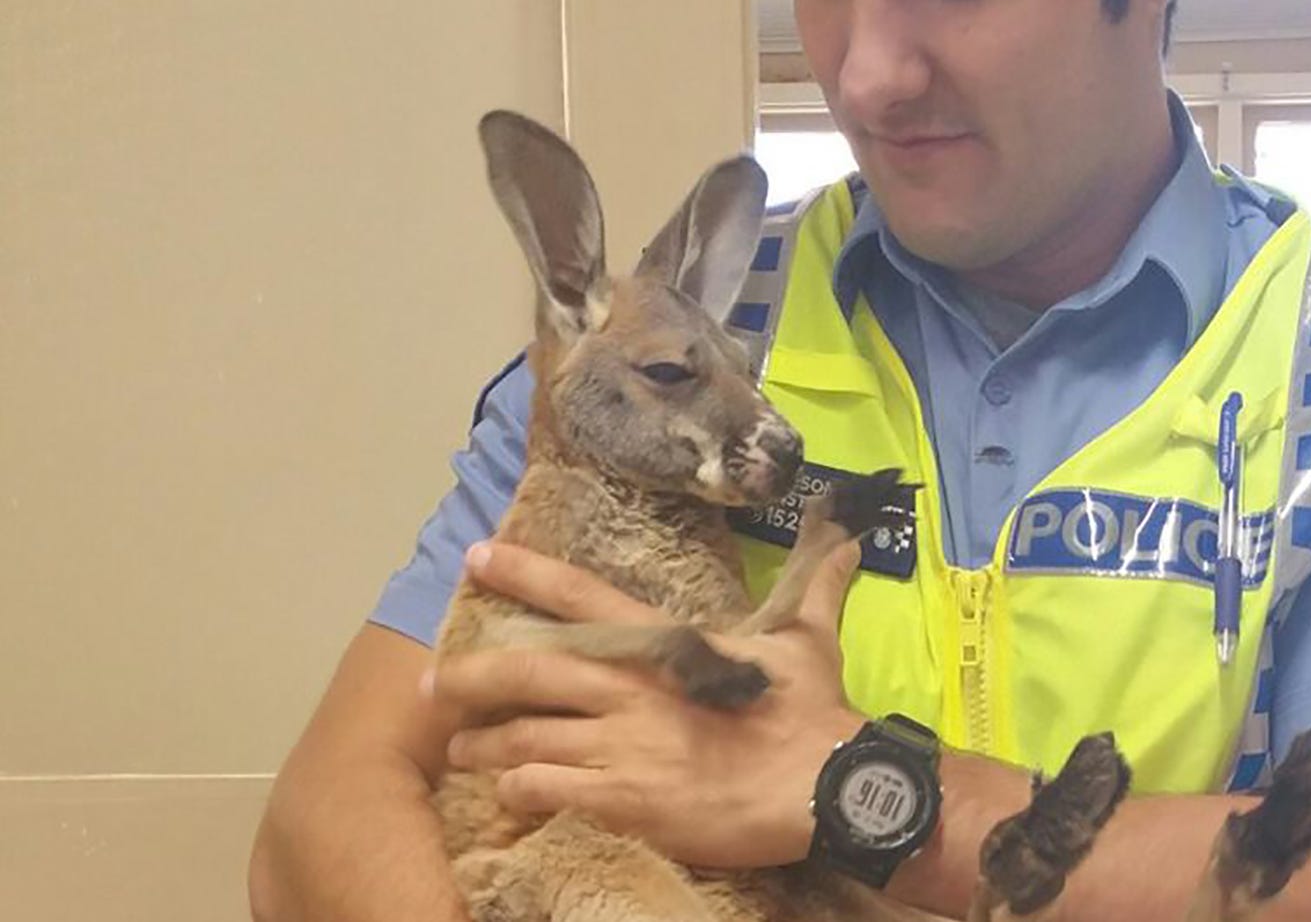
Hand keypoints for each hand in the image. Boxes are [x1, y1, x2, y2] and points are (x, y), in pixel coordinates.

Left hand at [426, 540, 868, 869]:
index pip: (582, 596)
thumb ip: (815, 590)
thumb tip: (847, 542)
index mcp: (668, 643)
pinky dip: (517, 792)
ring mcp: (621, 744)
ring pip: (520, 737)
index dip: (525, 573)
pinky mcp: (621, 799)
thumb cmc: (813, 712)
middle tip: (433, 682)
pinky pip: (540, 790)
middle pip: (527, 669)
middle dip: (470, 675)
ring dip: (483, 745)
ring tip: (464, 751)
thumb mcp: (809, 640)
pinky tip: (511, 796)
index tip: (478, 556)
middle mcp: (632, 687)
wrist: (824, 784)